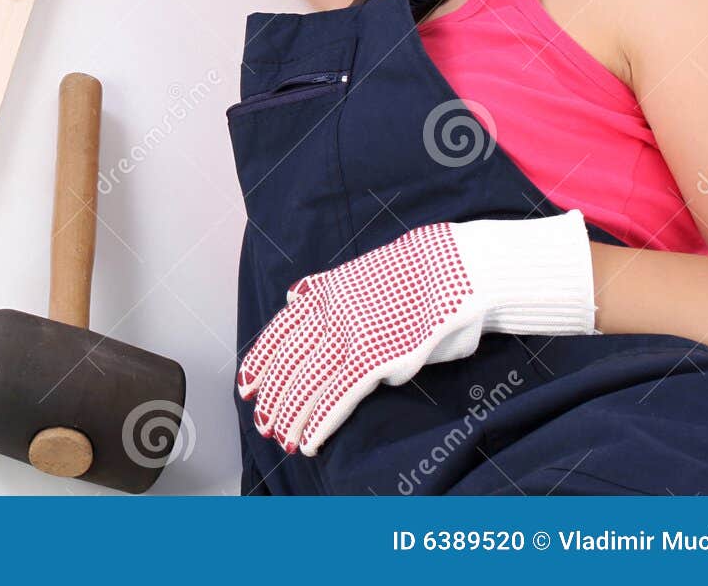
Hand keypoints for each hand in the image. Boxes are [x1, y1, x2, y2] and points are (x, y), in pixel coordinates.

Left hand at [238, 210, 595, 454]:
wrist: (460, 266)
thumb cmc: (419, 274)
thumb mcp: (364, 273)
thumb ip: (327, 288)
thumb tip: (297, 297)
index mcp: (327, 294)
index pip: (281, 333)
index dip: (261, 362)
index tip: (246, 385)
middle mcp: (333, 315)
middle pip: (291, 364)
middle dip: (273, 398)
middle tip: (262, 424)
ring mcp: (354, 337)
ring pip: (309, 384)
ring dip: (293, 417)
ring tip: (282, 440)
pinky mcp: (379, 358)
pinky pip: (340, 397)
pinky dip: (321, 422)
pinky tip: (310, 440)